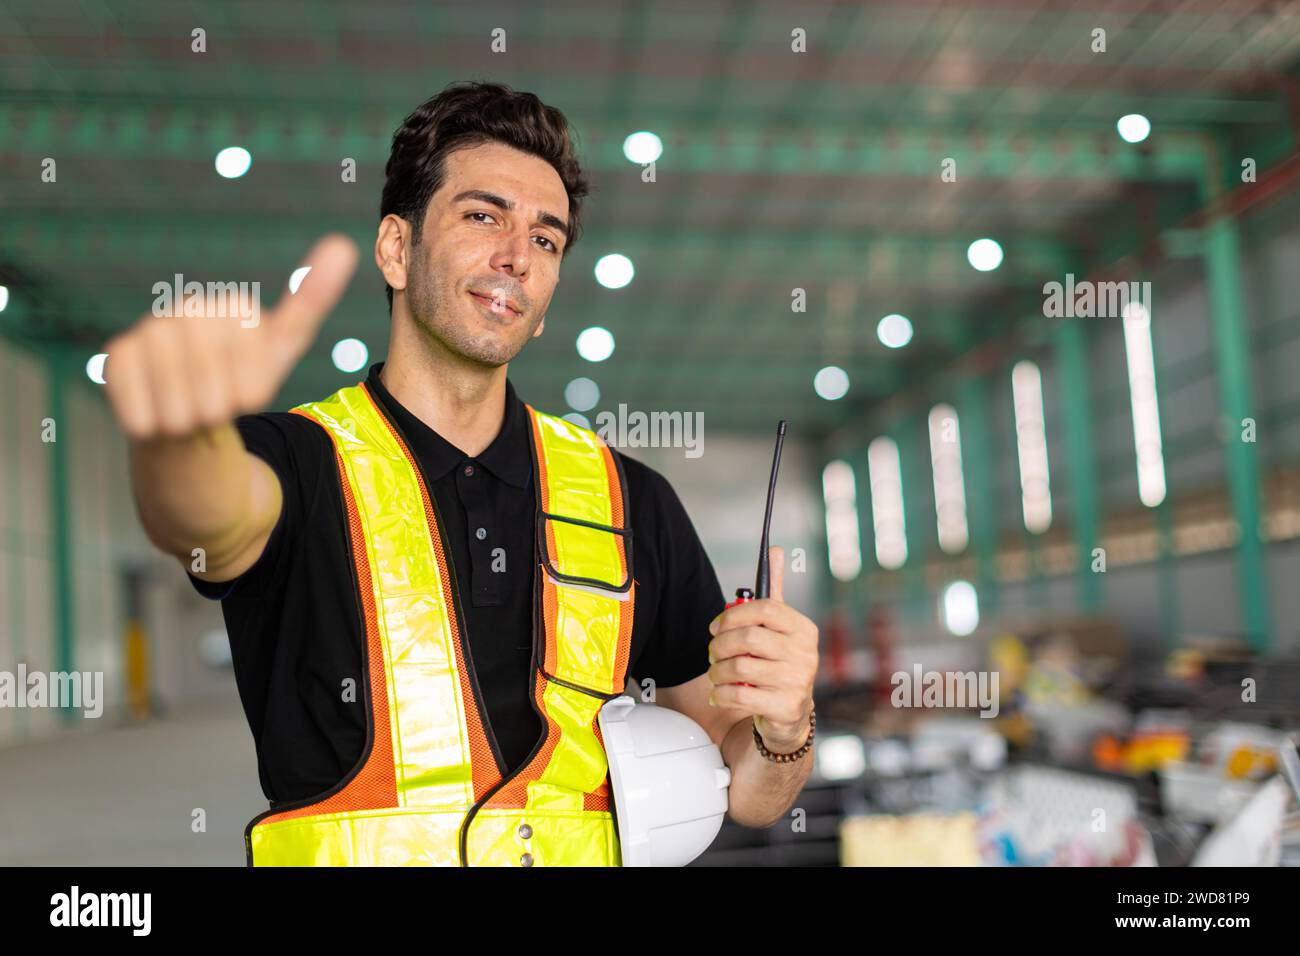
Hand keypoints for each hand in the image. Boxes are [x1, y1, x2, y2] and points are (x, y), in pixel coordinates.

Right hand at [103, 234, 358, 439]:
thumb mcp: (282, 351)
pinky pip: (142, 411)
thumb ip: (310, 303)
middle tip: (216, 405)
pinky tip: (158, 412)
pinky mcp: (117, 357)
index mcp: (230, 309)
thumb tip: (343, 243)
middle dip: (219, 406)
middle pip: (213, 384)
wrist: (191, 416)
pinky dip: (156, 424)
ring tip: (191, 409)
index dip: (251, 390)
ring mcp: (147, 331)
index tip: (249, 392)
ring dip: (189, 419)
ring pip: (179, 402)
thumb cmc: (239, 383)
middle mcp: (185, 311)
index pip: (252, 368)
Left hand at [705, 545, 817, 751]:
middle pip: (748, 638)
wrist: (789, 714)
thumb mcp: (779, 628)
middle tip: (712, 654)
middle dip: (719, 646)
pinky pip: (740, 695)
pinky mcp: (786, 706)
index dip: (733, 615)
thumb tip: (776, 550)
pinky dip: (721, 693)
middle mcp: (805, 653)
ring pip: (739, 667)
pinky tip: (719, 693)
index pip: (766, 608)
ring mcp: (798, 680)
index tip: (715, 627)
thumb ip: (774, 592)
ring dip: (717, 671)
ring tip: (715, 674)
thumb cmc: (778, 663)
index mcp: (802, 628)